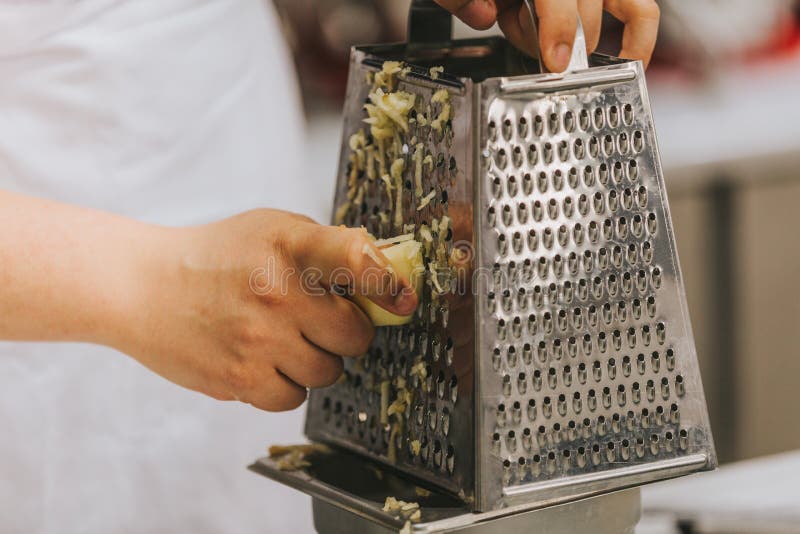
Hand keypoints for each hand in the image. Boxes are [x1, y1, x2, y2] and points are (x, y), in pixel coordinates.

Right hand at [116, 209, 417, 410]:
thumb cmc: (218, 256)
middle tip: (320, 321)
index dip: (389, 284)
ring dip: (315, 360)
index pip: (359, 262)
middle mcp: (278, 293)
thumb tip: (385, 277)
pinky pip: (292, 399)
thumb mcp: (274, 229)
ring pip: (328, 372)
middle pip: (355, 336)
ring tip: (281, 338)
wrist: (145, 287)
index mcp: (291, 247)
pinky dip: (286, 385)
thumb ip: (329, 248)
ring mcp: (258, 340)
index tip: (402, 300)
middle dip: (346, 332)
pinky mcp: (238, 379)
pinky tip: (264, 360)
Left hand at [435, 0, 659, 71]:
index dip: (558, 28)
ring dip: (577, 39)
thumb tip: (482, 15)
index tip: (555, 61)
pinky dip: (639, 39)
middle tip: (531, 49)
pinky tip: (628, 65)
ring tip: (554, 44)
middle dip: (552, 39)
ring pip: (604, 13)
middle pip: (578, 9)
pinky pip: (641, 10)